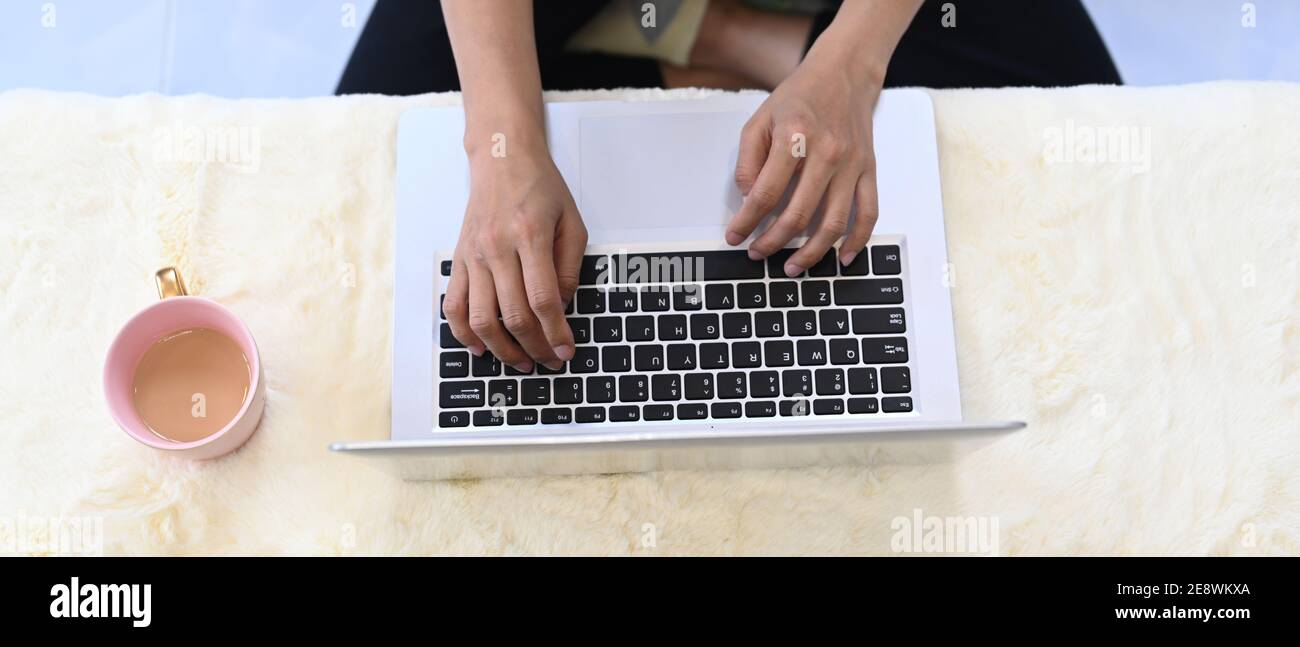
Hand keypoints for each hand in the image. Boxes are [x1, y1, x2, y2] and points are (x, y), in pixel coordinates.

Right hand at [442, 145, 585, 371]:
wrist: (502, 159)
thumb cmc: (540, 187)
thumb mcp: (572, 222)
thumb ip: (568, 267)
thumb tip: (561, 307)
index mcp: (530, 236)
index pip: (543, 299)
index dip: (556, 332)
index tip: (566, 350)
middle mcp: (497, 248)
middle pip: (514, 315)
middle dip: (535, 347)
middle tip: (550, 360)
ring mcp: (473, 255)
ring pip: (481, 318)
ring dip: (501, 348)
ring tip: (520, 361)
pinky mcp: (459, 259)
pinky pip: (454, 305)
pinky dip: (464, 332)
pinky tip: (481, 347)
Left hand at [726, 45, 883, 274]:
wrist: (842, 74)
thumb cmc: (798, 98)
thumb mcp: (759, 120)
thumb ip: (747, 161)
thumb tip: (748, 201)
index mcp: (794, 137)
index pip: (765, 194)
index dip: (746, 222)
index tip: (736, 237)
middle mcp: (826, 152)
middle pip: (798, 214)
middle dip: (773, 242)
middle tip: (757, 253)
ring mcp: (851, 164)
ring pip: (833, 222)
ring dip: (811, 252)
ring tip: (792, 267)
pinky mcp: (868, 170)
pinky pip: (868, 212)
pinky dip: (857, 240)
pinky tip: (841, 258)